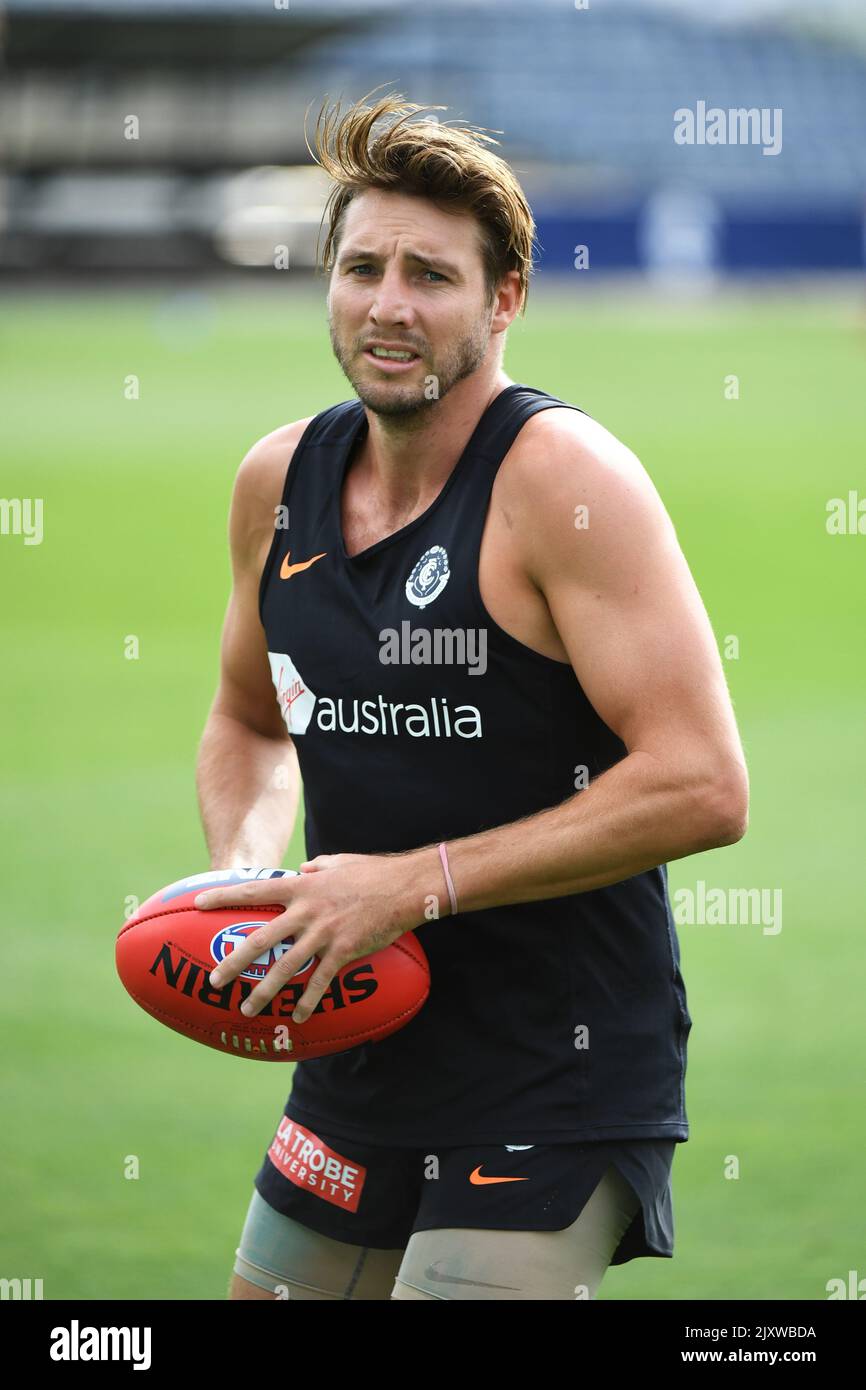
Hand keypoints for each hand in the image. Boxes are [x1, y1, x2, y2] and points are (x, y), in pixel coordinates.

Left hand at [194, 851, 431, 1022]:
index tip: (199, 904)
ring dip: (264, 990)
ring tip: (246, 1007)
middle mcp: (306, 911)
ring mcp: (323, 933)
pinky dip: (308, 1000)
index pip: (255, 891)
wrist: (404, 887)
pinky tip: (299, 1016)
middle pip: (261, 939)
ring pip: (286, 967)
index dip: (224, 896)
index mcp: (301, 887)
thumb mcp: (337, 862)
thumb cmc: (372, 872)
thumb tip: (304, 870)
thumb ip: (316, 868)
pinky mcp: (343, 951)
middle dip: (233, 962)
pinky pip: (320, 980)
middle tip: (213, 980)